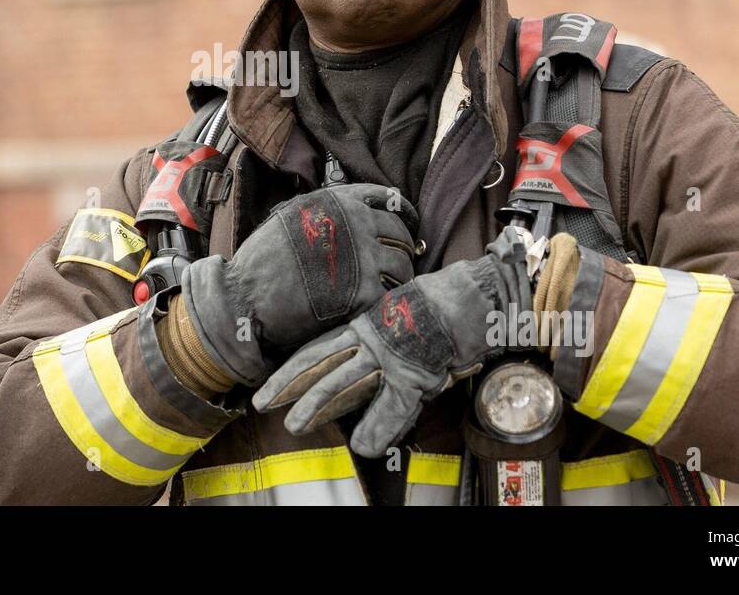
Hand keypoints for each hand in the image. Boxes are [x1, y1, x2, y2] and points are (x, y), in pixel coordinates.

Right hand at [180, 184, 418, 387]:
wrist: (246, 297)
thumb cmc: (263, 260)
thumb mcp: (291, 215)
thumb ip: (325, 210)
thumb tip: (354, 212)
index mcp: (339, 202)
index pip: (388, 199)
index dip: (402, 213)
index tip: (408, 224)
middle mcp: (356, 224)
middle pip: (401, 234)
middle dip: (402, 248)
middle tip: (399, 261)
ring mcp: (364, 258)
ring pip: (403, 265)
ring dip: (400, 276)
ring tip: (389, 286)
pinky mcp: (365, 293)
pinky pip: (392, 294)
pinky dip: (388, 300)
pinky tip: (378, 305)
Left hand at [251, 226, 533, 456]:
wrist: (475, 295)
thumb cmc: (441, 306)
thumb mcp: (398, 319)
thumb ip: (379, 343)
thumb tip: (365, 369)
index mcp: (365, 323)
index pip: (318, 347)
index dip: (290, 366)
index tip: (266, 384)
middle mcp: (371, 337)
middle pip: (319, 362)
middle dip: (288, 385)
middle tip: (262, 404)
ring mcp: (391, 354)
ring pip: (345, 380)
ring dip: (318, 405)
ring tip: (296, 426)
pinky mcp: (415, 370)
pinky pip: (393, 405)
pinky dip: (379, 427)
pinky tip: (365, 444)